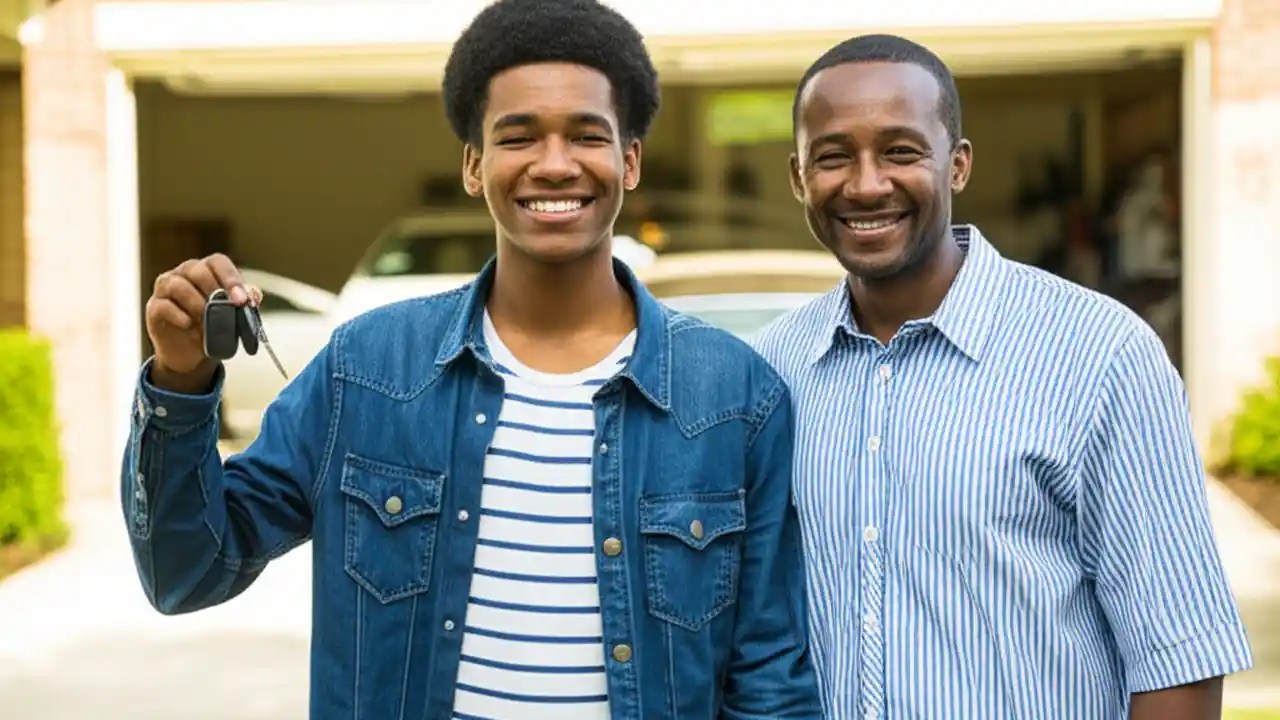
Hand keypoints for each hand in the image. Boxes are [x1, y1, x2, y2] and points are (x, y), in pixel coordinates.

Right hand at [144, 254, 260, 393]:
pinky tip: (189, 324)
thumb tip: (253, 295)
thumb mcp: (233, 314)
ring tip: (206, 319)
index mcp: (206, 270)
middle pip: (196, 269)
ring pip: (177, 285)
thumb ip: (243, 302)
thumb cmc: (212, 326)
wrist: (191, 353)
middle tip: (226, 307)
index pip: (218, 262)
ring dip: (195, 302)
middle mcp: (184, 274)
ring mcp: (165, 289)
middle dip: (214, 288)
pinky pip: (163, 305)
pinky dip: (178, 314)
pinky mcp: (154, 308)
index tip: (242, 299)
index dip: (231, 278)